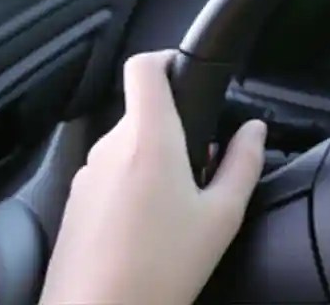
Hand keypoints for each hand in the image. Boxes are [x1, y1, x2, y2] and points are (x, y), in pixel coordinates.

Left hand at [40, 51, 266, 304]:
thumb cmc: (159, 272)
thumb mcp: (222, 217)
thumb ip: (243, 163)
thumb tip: (254, 131)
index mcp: (148, 140)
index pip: (145, 66)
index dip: (167, 58)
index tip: (187, 73)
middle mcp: (110, 149)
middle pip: (143, 113)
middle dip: (176, 131)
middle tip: (203, 168)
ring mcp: (87, 177)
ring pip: (128, 148)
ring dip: (154, 163)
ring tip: (178, 209)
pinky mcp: (75, 204)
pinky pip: (110, 178)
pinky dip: (133, 189)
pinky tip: (151, 230)